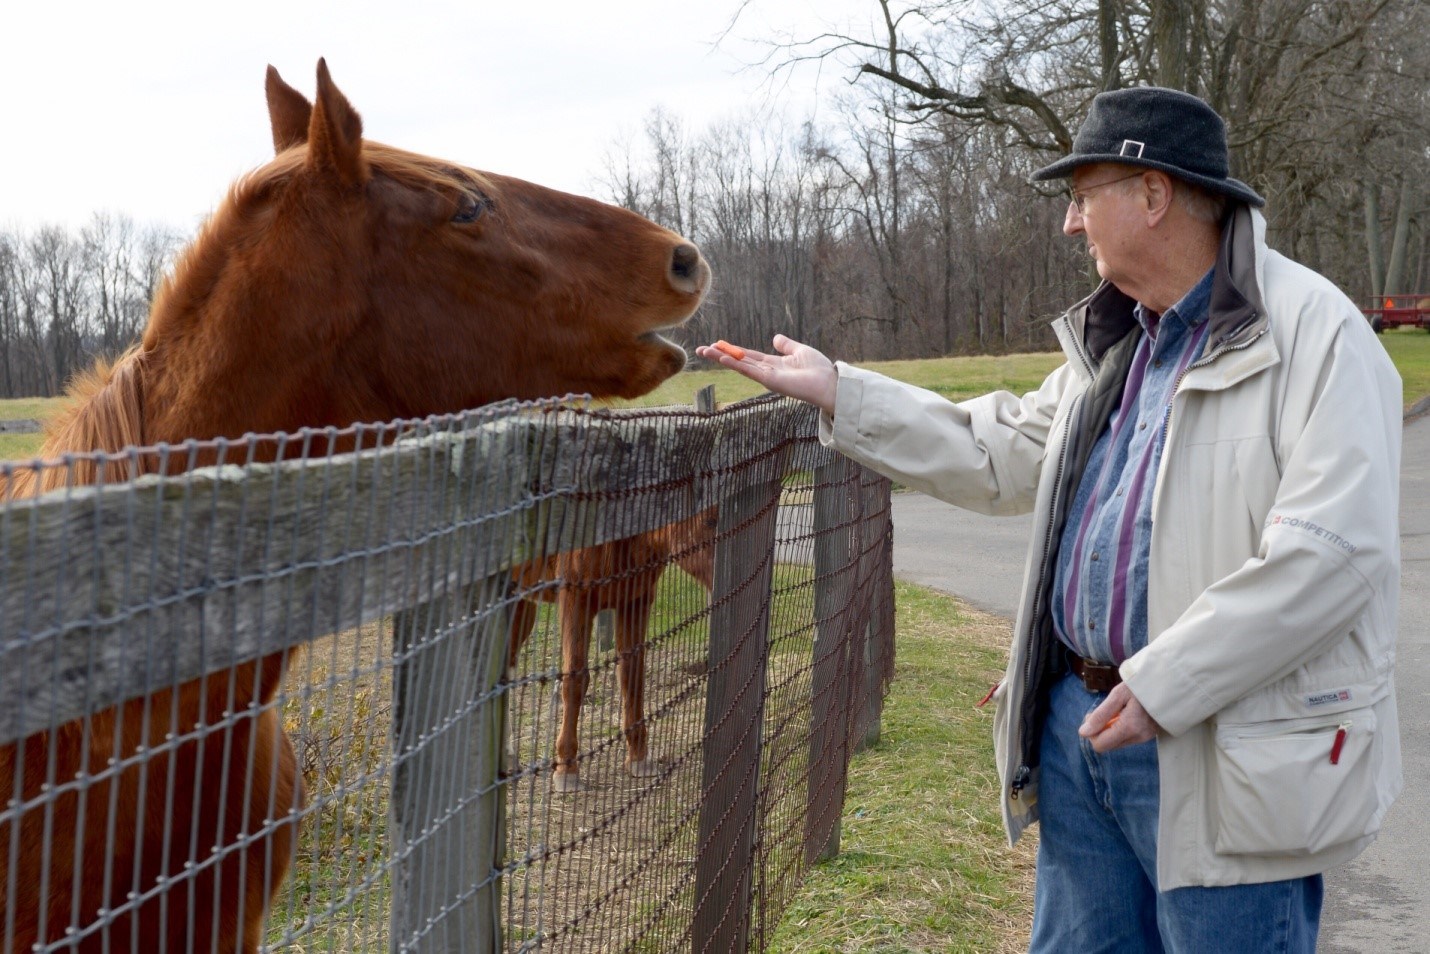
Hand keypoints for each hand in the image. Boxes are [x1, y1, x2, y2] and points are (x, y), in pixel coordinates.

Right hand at [694, 334, 837, 415]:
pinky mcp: (770, 381)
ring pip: (739, 365)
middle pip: (739, 361)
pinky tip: (722, 358)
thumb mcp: (800, 350)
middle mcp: (767, 371)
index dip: (733, 350)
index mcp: (773, 364)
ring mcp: (767, 376)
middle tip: (701, 349)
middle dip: (720, 355)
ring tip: (704, 351)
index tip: (717, 344)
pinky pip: (749, 371)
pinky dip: (735, 364)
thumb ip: (786, 345)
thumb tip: (775, 338)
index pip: (748, 356)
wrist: (828, 382)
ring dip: (721, 358)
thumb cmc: (818, 369)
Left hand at [1078, 683, 1161, 752]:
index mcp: (1130, 728)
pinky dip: (1121, 728)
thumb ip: (1100, 715)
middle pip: (1108, 745)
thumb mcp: (1118, 695)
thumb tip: (1083, 733)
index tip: (1094, 715)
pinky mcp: (1150, 734)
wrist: (1168, 681)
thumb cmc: (1141, 684)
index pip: (1100, 745)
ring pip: (1117, 742)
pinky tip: (1126, 713)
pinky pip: (1127, 737)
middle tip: (1105, 711)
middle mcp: (1139, 737)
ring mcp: (1146, 737)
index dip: (1091, 732)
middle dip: (1100, 730)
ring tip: (1118, 710)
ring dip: (1111, 729)